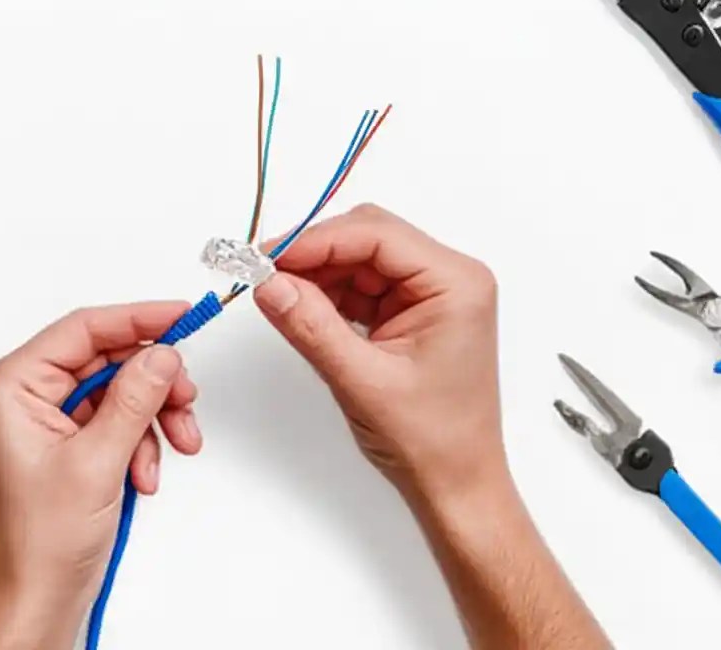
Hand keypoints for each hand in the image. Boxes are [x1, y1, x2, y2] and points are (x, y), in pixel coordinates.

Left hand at [0, 303, 202, 649]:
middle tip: (187, 398)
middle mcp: (26, 395)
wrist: (39, 598)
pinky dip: (143, 442)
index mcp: (12, 386)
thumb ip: (134, 400)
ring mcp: (49, 419)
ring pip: (121, 391)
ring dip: (154, 418)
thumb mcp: (96, 462)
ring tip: (177, 447)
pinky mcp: (71, 443)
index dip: (138, 319)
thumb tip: (163, 354)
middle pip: (108, 359)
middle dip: (154, 383)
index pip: (83, 329)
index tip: (182, 317)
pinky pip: (120, 420)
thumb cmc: (40, 542)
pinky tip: (146, 474)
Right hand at [254, 204, 503, 501]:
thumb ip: (312, 327)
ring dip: (317, 273)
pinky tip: (301, 307)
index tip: (268, 257)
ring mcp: (431, 295)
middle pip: (369, 237)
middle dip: (314, 252)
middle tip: (264, 272)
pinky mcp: (412, 313)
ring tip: (277, 294)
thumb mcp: (362, 381)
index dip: (317, 240)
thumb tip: (269, 285)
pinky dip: (328, 294)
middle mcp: (449, 279)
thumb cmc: (432, 440)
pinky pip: (362, 286)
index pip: (377, 236)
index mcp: (456, 284)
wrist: (455, 483)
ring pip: (361, 259)